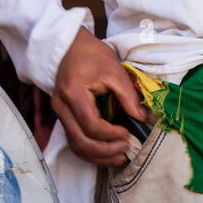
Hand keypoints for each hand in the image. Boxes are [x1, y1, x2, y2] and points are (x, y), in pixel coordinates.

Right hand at [52, 27, 147, 166]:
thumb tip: (143, 118)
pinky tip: (107, 153)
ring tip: (119, 157)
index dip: (110, 134)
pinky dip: (91, 151)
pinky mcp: (64, 116)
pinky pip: (75, 140)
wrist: (69, 45)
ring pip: (75, 145)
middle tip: (126, 149)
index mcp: (73, 92)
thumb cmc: (91, 54)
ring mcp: (59, 113)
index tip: (127, 133)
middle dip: (105, 151)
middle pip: (80, 141)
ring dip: (98, 156)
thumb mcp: (114, 70)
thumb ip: (128, 96)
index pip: (91, 124)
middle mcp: (61, 106)